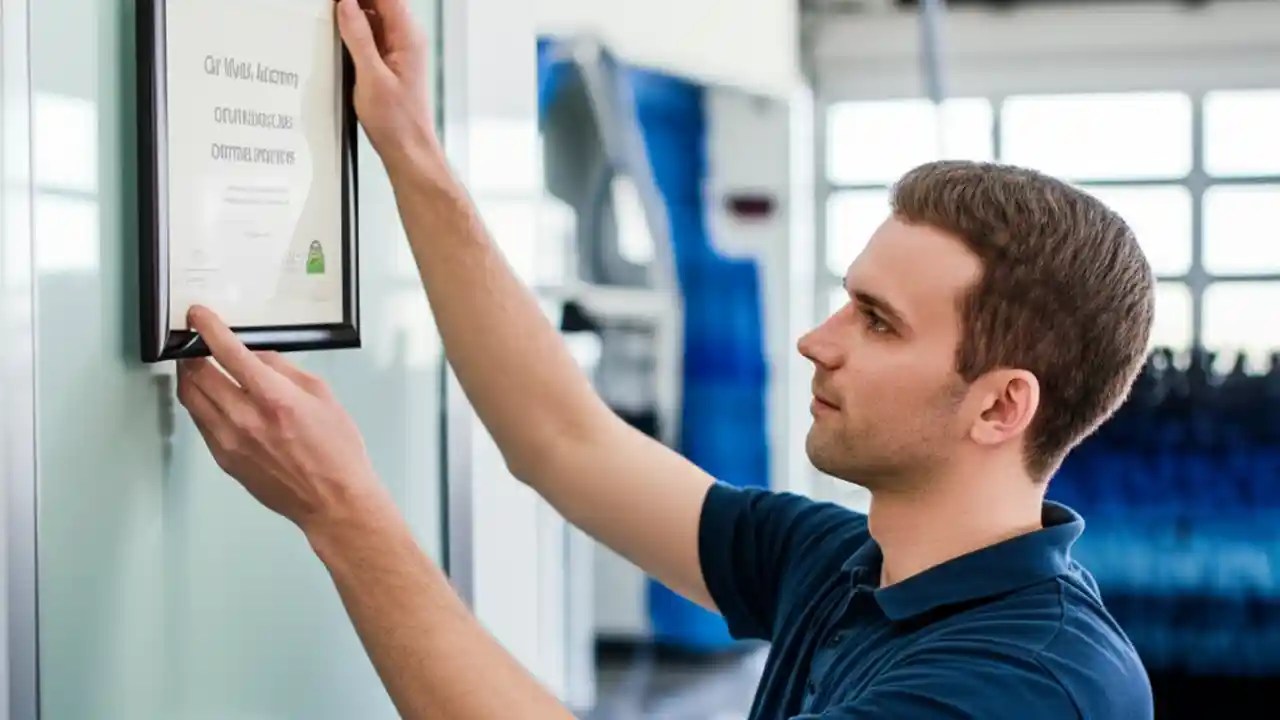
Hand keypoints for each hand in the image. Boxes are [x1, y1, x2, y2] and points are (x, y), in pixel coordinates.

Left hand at [176, 305, 392, 535]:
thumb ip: (284, 370)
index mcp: (273, 397)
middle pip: (197, 374)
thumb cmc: (336, 450)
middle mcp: (245, 418)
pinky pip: (201, 422)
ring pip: (191, 398)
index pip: (228, 352)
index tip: (198, 316)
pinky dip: (200, 403)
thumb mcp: (322, 395)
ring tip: (196, 366)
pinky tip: (211, 397)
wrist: (333, 500)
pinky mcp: (224, 459)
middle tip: (194, 341)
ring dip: (189, 376)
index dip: (208, 328)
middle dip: (191, 351)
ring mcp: (230, 441)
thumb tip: (256, 354)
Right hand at [336, 0, 438, 171]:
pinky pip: (371, 35)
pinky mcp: (389, 61)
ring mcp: (398, 49)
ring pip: (373, 17)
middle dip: (354, 3)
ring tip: (330, 20)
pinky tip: (339, 37)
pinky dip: (354, 32)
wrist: (406, 148)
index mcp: (408, 37)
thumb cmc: (397, 121)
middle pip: (379, 2)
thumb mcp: (371, 77)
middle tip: (329, 10)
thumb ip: (358, 37)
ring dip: (352, 15)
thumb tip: (346, 5)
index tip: (339, 1)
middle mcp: (406, 39)